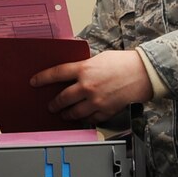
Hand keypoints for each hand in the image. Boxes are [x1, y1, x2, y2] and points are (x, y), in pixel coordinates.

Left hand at [31, 49, 151, 121]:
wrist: (144, 73)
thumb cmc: (124, 63)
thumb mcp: (99, 58)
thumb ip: (84, 66)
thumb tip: (72, 71)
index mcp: (84, 69)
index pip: (56, 74)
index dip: (42, 78)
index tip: (34, 82)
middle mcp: (87, 86)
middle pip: (62, 98)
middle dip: (54, 103)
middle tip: (50, 105)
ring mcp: (96, 101)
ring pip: (73, 112)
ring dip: (66, 114)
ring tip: (63, 114)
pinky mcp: (105, 111)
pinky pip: (89, 119)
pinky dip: (84, 119)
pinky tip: (82, 117)